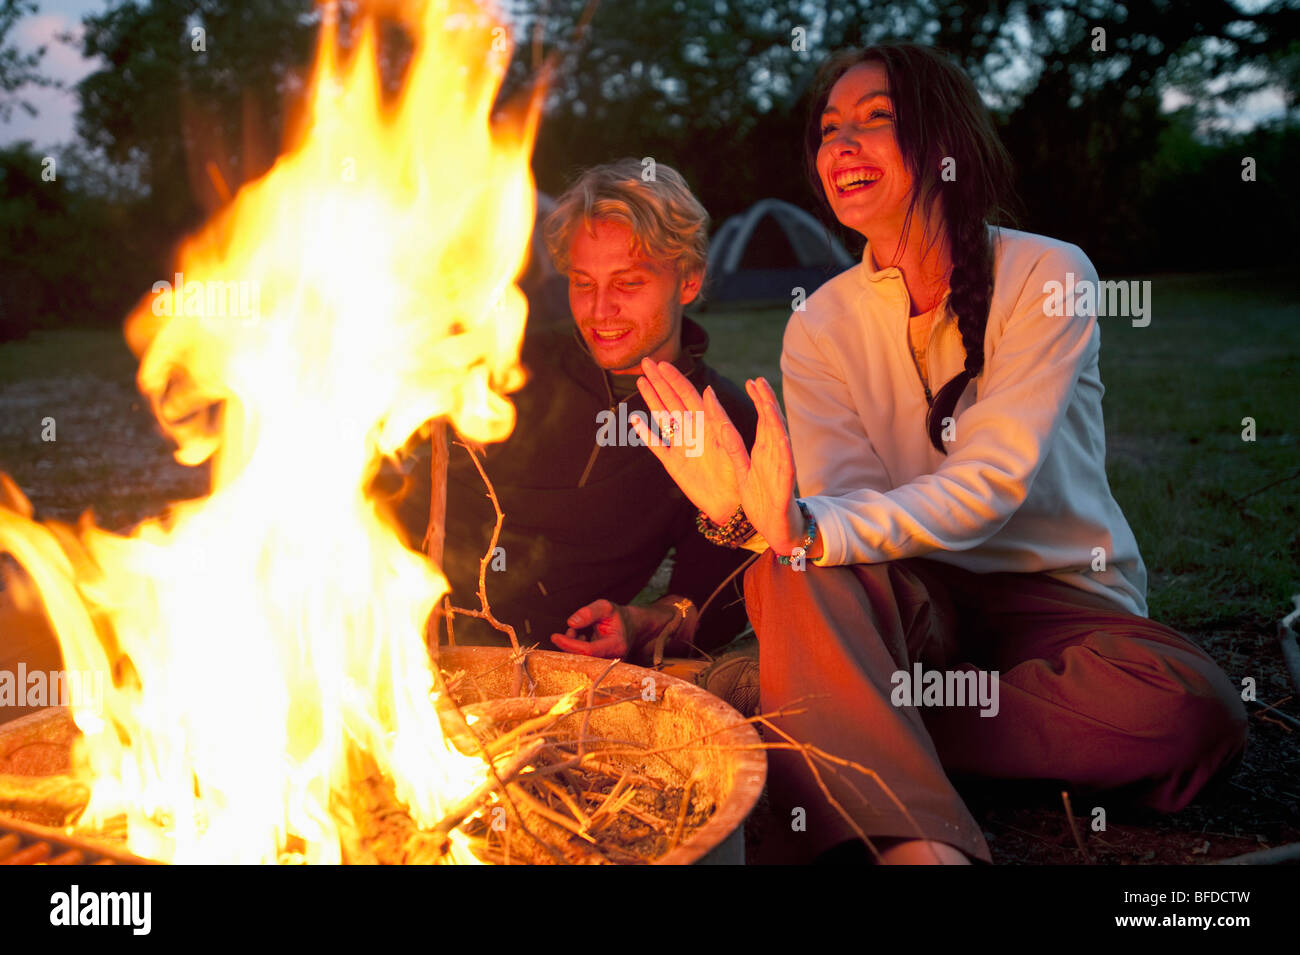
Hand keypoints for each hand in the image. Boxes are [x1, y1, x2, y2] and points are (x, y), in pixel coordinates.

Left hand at [551, 599, 675, 659]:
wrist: (630, 627)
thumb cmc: (617, 617)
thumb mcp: (605, 607)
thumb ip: (589, 612)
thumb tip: (571, 623)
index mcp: (616, 645)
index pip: (588, 650)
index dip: (570, 644)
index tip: (555, 636)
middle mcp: (613, 660)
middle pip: (582, 659)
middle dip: (569, 645)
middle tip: (566, 632)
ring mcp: (607, 666)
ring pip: (581, 661)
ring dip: (572, 646)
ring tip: (576, 631)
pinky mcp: (600, 667)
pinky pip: (582, 662)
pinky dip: (576, 649)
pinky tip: (580, 637)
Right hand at [632, 359, 744, 524]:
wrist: (731, 503)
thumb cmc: (736, 473)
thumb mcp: (729, 443)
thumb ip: (717, 418)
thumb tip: (707, 391)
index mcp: (706, 423)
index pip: (687, 394)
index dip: (674, 378)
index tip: (662, 363)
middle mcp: (691, 430)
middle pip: (671, 400)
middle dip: (658, 381)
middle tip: (645, 362)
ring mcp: (680, 445)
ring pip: (662, 417)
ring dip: (651, 399)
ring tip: (640, 381)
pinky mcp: (673, 463)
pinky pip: (656, 445)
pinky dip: (645, 433)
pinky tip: (635, 420)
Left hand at [735, 376, 804, 553]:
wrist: (775, 528)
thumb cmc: (761, 498)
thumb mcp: (742, 468)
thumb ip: (734, 447)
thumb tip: (721, 425)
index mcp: (764, 450)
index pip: (764, 419)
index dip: (759, 399)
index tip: (751, 381)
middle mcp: (775, 455)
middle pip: (773, 423)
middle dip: (766, 401)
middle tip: (759, 381)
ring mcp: (781, 469)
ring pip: (781, 441)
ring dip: (776, 422)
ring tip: (769, 403)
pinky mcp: (784, 487)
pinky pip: (786, 468)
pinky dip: (784, 454)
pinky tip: (783, 440)